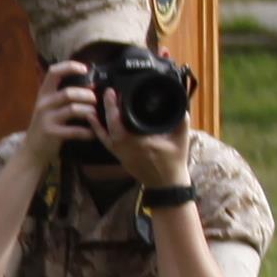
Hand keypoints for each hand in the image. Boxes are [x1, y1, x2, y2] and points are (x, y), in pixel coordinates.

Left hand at [40, 61, 190, 194]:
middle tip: (107, 93)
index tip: (113, 92)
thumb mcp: (182, 139)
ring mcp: (121, 153)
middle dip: (107, 108)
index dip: (114, 107)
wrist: (166, 183)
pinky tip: (94, 122)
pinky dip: (98, 131)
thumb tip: (181, 106)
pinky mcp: (119, 156)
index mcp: (140, 142)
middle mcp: (126, 147)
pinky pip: (105, 142)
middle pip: (109, 126)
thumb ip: (181, 121)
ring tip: (94, 105)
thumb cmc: (174, 161)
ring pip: (103, 134)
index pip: (121, 122)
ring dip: (98, 119)